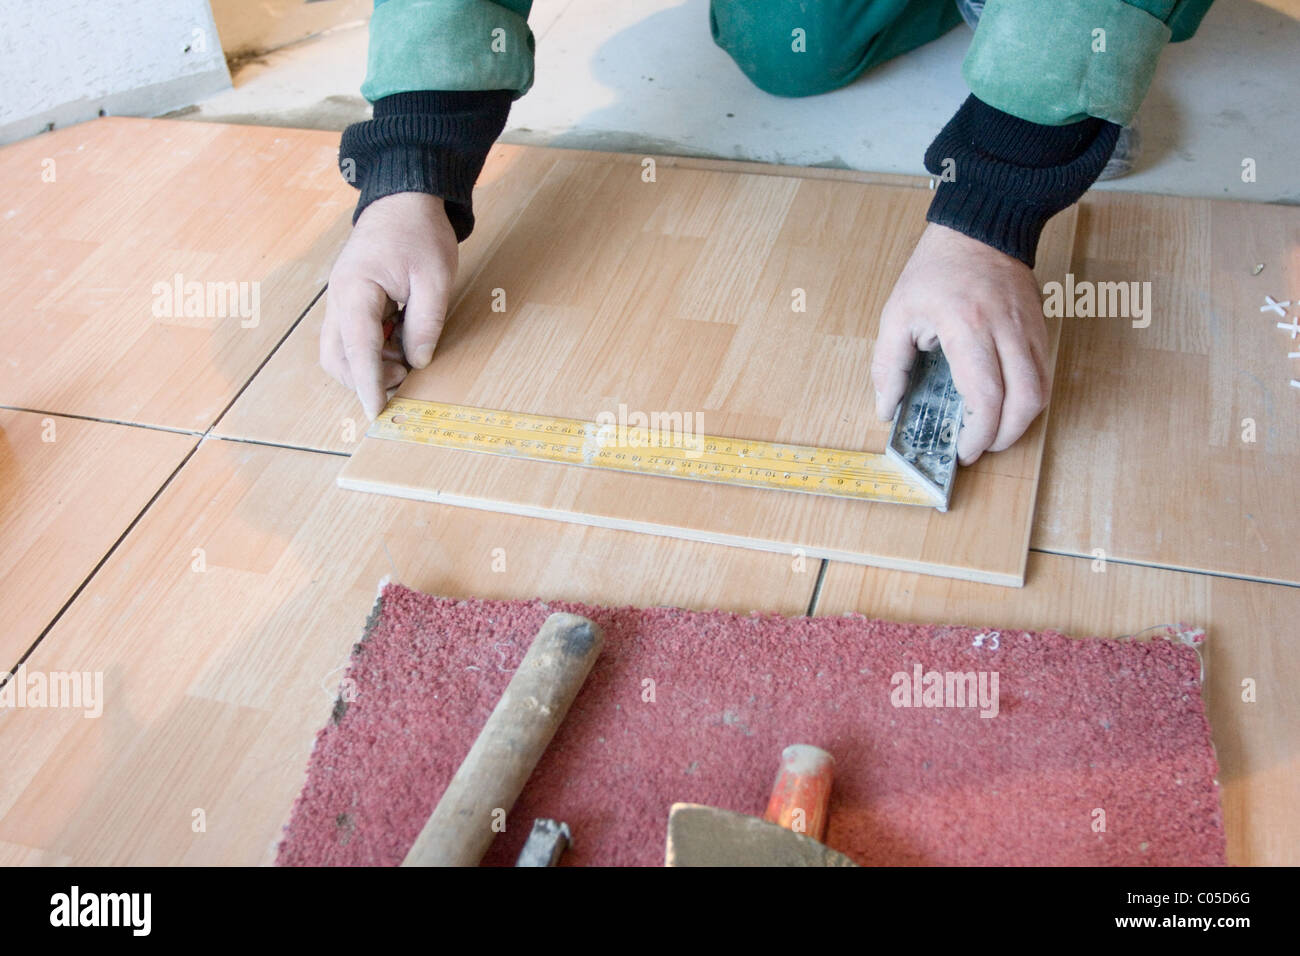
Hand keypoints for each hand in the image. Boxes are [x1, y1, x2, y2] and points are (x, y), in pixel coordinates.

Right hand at [321, 192, 458, 418]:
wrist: (402, 198)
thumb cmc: (418, 232)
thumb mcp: (435, 278)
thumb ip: (426, 323)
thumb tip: (417, 361)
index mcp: (356, 290)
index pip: (358, 350)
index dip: (367, 385)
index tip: (375, 413)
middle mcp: (339, 299)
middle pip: (337, 359)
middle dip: (366, 378)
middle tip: (407, 374)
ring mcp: (341, 301)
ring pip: (341, 352)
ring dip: (371, 364)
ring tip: (408, 351)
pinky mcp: (350, 302)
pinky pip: (353, 338)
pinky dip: (374, 350)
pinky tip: (401, 338)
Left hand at [871, 223, 1050, 464]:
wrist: (980, 229)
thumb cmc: (936, 270)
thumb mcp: (897, 313)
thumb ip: (889, 364)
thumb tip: (887, 406)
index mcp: (968, 327)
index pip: (987, 396)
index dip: (979, 433)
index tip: (962, 449)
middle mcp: (1007, 331)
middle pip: (1026, 402)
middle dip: (1005, 436)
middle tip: (978, 446)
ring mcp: (1030, 330)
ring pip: (1042, 391)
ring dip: (1020, 422)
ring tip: (992, 431)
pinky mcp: (1040, 329)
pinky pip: (1044, 374)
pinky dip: (1028, 398)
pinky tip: (1005, 404)